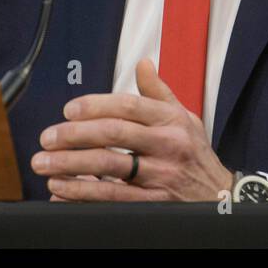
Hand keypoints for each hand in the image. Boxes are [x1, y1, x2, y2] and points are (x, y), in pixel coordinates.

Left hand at [31, 58, 234, 201]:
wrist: (221, 197)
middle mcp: (167, 146)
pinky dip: (84, 194)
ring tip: (46, 165)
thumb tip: (143, 63)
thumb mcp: (185, 118)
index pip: (127, 106)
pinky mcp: (154, 203)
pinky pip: (113, 198)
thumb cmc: (197, 155)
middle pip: (114, 134)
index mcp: (171, 121)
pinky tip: (62, 190)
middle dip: (74, 135)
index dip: (94, 106)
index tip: (69, 110)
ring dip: (71, 166)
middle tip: (48, 138)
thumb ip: (158, 92)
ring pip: (109, 168)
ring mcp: (161, 176)